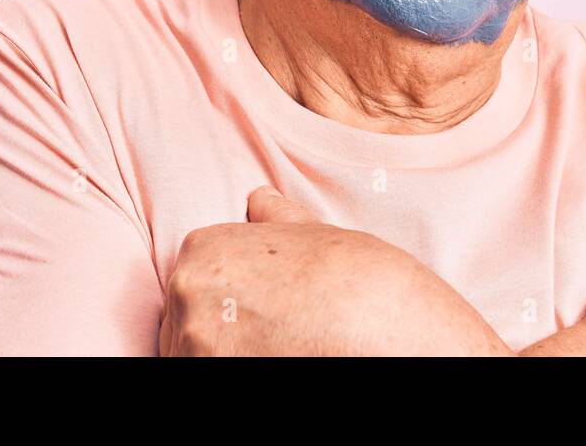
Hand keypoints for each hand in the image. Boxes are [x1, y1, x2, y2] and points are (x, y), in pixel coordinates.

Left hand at [160, 187, 510, 355]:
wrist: (397, 342)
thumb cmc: (365, 285)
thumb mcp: (324, 238)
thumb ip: (279, 221)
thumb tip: (257, 199)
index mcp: (204, 252)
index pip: (203, 269)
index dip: (244, 284)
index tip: (278, 299)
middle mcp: (188, 302)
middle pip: (195, 313)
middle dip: (232, 320)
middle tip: (288, 326)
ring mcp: (195, 352)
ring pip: (201, 351)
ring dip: (236, 351)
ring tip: (290, 347)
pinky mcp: (212, 387)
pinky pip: (217, 374)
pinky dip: (242, 369)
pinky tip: (285, 360)